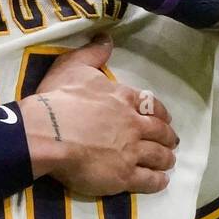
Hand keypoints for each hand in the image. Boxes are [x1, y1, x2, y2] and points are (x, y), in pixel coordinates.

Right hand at [17, 36, 176, 195]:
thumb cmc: (58, 99)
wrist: (46, 133)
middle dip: (168, 137)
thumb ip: (93, 52)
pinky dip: (158, 181)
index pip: (151, 105)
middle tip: (172, 141)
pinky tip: (161, 181)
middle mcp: (133, 124)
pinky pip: (149, 180)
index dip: (160, 112)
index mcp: (123, 98)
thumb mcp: (73, 66)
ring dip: (166, 158)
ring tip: (168, 161)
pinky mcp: (123, 175)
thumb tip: (107, 37)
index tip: (164, 118)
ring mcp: (131, 151)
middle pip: (160, 131)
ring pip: (159, 156)